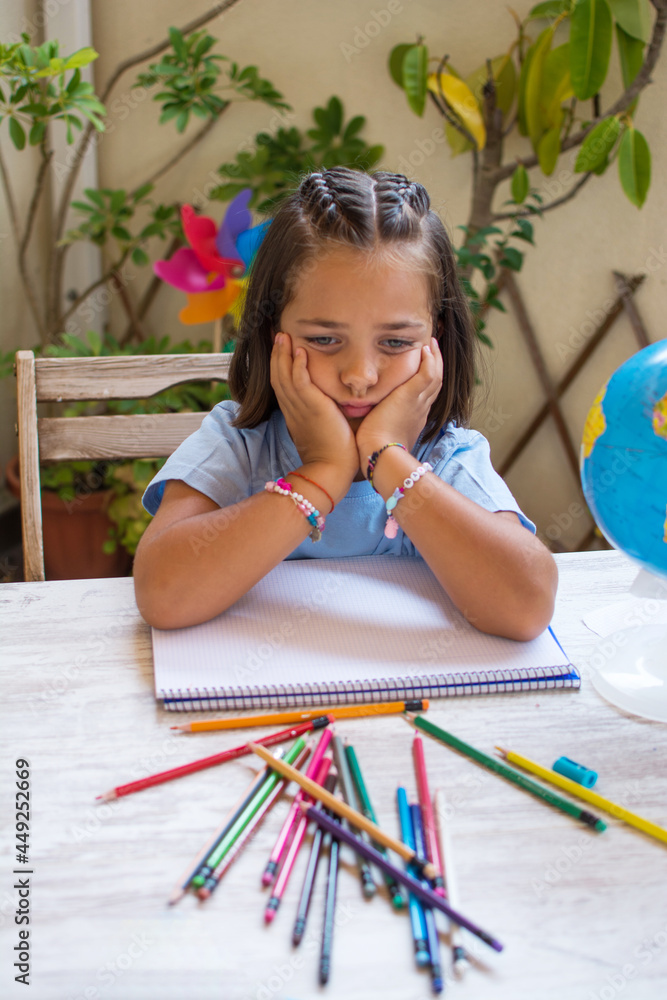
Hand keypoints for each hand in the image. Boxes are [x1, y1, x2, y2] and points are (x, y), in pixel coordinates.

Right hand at [270, 333, 358, 487]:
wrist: (332, 471)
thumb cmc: (334, 456)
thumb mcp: (325, 431)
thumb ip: (326, 416)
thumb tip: (338, 407)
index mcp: (294, 416)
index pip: (282, 387)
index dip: (280, 368)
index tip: (282, 352)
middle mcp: (293, 410)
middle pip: (278, 377)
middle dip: (278, 356)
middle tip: (279, 336)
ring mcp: (300, 409)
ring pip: (285, 376)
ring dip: (283, 355)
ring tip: (284, 336)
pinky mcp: (312, 408)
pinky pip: (300, 382)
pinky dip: (298, 366)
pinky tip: (300, 351)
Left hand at [355, 338, 443, 461]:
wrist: (379, 456)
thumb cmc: (373, 451)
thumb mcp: (378, 434)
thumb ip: (375, 423)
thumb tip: (361, 419)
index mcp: (413, 419)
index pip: (424, 396)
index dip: (425, 381)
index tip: (423, 369)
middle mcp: (420, 410)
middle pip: (435, 385)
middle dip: (435, 366)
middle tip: (432, 350)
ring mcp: (418, 403)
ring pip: (436, 377)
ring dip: (435, 359)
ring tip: (432, 344)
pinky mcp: (410, 396)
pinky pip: (428, 374)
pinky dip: (431, 360)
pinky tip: (427, 349)